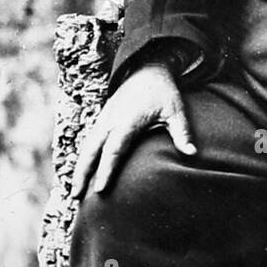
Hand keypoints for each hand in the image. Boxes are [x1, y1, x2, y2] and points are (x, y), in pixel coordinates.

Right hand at [72, 63, 196, 197]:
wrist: (148, 70)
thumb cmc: (164, 92)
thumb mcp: (176, 110)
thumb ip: (182, 133)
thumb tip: (192, 154)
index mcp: (127, 120)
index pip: (114, 149)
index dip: (106, 169)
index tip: (100, 188)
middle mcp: (111, 120)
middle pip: (91, 150)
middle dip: (82, 173)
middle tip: (75, 197)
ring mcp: (104, 119)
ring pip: (86, 146)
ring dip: (78, 168)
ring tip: (73, 192)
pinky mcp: (102, 119)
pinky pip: (88, 141)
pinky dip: (82, 158)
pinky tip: (80, 173)